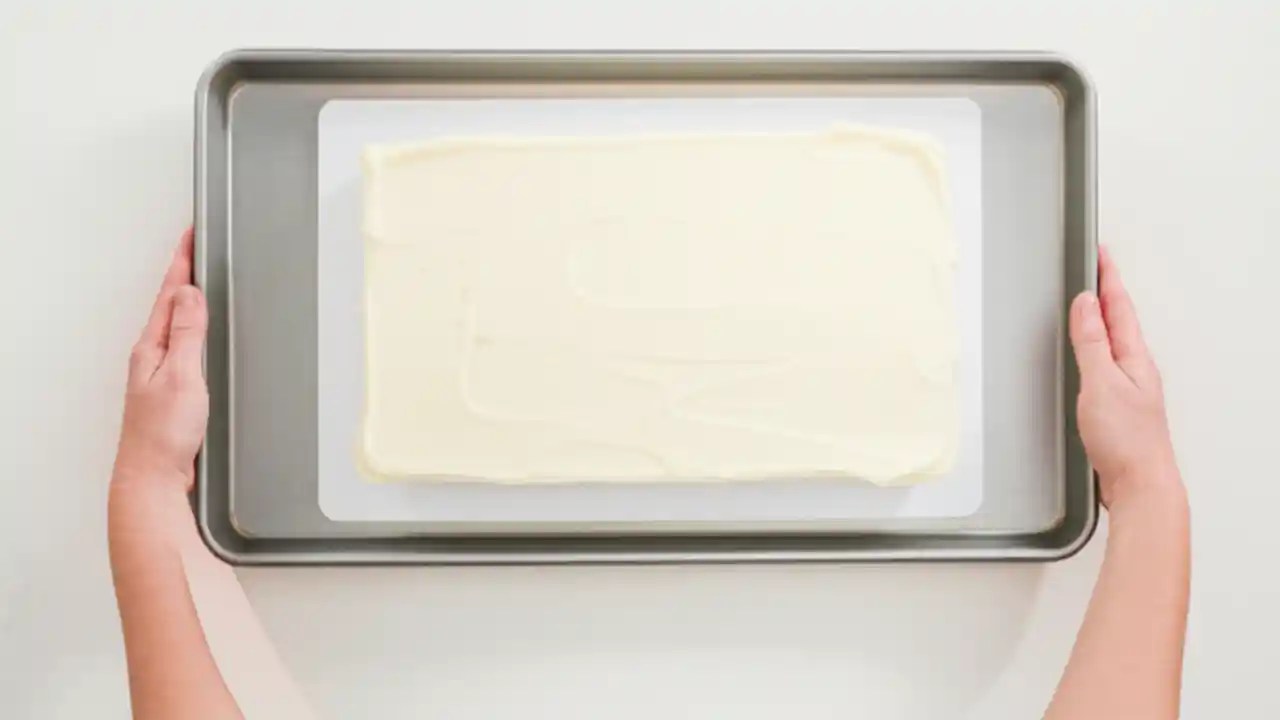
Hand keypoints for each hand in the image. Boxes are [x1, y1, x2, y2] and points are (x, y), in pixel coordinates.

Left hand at [113, 229, 208, 492]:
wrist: (154, 478)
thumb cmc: (163, 435)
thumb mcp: (180, 374)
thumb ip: (186, 333)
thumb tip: (189, 293)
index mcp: (151, 347)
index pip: (169, 294)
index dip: (181, 263)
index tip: (191, 236)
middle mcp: (151, 358)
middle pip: (169, 304)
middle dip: (183, 274)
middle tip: (195, 248)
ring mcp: (158, 375)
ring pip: (174, 326)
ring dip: (186, 301)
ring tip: (197, 278)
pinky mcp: (170, 392)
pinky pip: (182, 347)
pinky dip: (192, 330)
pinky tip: (198, 333)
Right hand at [1069, 247, 1179, 508]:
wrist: (1140, 485)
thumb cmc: (1126, 440)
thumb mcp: (1102, 382)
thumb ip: (1092, 343)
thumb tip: (1086, 305)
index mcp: (1134, 357)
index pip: (1119, 307)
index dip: (1108, 278)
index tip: (1100, 253)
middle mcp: (1136, 369)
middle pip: (1120, 321)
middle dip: (1107, 293)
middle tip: (1097, 268)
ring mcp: (1129, 389)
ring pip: (1114, 343)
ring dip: (1102, 320)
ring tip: (1092, 301)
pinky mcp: (1118, 408)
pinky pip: (1106, 364)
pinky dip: (1096, 349)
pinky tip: (1089, 356)